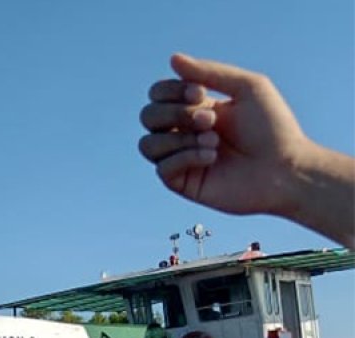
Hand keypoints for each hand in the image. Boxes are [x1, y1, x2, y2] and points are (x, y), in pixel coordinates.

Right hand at [139, 53, 306, 216]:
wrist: (285, 170)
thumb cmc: (272, 128)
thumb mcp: (247, 87)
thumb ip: (209, 72)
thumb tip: (173, 59)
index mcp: (195, 108)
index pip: (158, 94)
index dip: (171, 90)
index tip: (201, 93)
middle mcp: (183, 132)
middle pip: (148, 116)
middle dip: (175, 114)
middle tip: (209, 120)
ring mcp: (180, 158)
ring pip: (148, 144)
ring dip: (180, 138)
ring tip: (213, 141)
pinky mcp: (182, 183)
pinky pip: (162, 168)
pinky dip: (186, 157)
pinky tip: (212, 157)